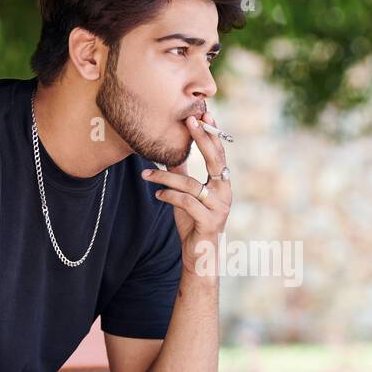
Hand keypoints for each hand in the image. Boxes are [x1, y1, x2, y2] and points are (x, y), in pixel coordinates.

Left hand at [141, 109, 230, 278]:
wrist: (200, 256)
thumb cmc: (193, 224)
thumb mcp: (186, 196)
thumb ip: (182, 174)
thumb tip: (170, 151)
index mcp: (222, 184)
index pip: (219, 154)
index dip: (211, 134)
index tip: (203, 115)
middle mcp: (225, 193)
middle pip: (215, 161)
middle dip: (202, 139)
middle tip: (189, 120)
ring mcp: (220, 208)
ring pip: (191, 184)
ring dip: (165, 177)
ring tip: (146, 174)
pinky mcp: (209, 222)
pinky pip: (187, 203)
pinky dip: (169, 196)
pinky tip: (157, 194)